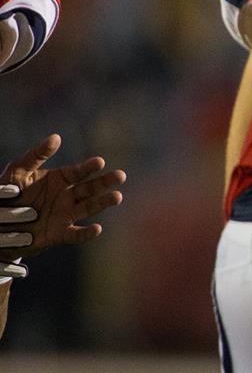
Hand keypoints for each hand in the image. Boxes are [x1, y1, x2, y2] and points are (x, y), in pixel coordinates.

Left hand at [1, 134, 126, 258]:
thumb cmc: (8, 193)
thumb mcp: (18, 171)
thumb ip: (37, 155)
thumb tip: (56, 137)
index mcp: (59, 180)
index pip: (78, 172)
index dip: (89, 167)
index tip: (100, 162)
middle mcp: (67, 197)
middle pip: (90, 188)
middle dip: (106, 182)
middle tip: (120, 175)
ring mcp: (65, 215)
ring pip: (89, 208)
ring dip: (103, 203)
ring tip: (117, 197)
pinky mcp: (59, 234)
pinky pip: (76, 234)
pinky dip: (87, 233)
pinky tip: (97, 229)